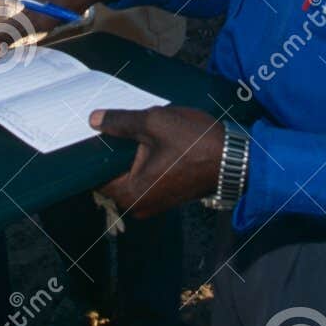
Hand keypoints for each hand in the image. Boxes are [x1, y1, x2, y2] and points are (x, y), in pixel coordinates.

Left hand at [90, 106, 224, 217]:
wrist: (235, 159)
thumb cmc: (196, 142)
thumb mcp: (155, 123)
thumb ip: (120, 122)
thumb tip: (93, 120)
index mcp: (131, 192)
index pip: (94, 176)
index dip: (91, 152)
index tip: (90, 133)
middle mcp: (138, 205)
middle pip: (110, 176)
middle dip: (111, 152)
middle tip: (114, 126)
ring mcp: (152, 204)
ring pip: (127, 177)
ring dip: (128, 156)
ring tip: (133, 131)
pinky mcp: (165, 197)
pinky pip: (142, 179)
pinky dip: (142, 163)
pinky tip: (149, 143)